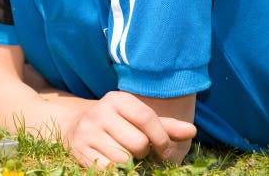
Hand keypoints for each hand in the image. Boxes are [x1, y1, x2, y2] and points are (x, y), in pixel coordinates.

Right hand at [63, 91, 195, 169]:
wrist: (76, 127)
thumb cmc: (117, 124)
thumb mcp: (138, 119)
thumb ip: (165, 126)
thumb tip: (192, 131)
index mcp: (117, 99)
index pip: (146, 117)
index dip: (161, 138)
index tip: (164, 150)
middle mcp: (100, 112)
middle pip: (138, 142)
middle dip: (143, 152)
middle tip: (137, 150)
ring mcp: (87, 131)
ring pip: (124, 158)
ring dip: (130, 162)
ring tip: (124, 154)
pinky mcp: (80, 150)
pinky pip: (109, 169)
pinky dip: (116, 170)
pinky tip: (112, 161)